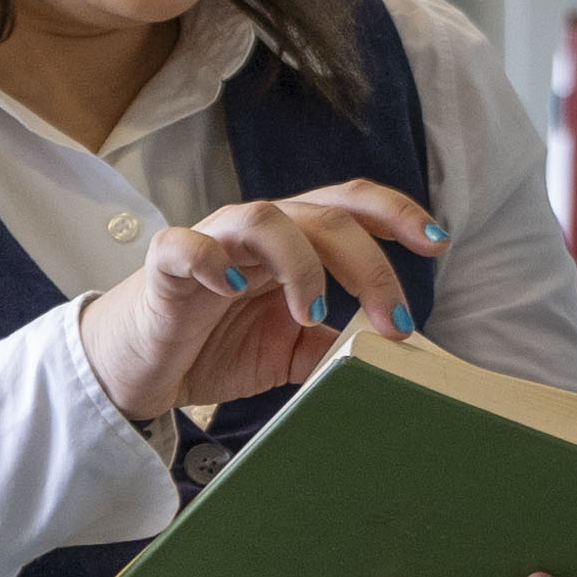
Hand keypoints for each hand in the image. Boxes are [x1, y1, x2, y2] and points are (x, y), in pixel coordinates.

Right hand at [80, 181, 445, 426]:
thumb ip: (334, 345)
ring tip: (314, 313)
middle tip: (396, 321)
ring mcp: (211, 242)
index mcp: (294, 245)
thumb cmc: (212, 345)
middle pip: (326, 216)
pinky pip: (185, 245)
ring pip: (266, 217)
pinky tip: (234, 289)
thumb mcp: (290, 353)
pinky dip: (213, 259)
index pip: (352, 208)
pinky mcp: (165, 266)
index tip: (440, 243)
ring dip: (304, 264)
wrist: (136, 368)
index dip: (398, 215)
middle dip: (371, 264)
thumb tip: (388, 356)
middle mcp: (258, 233)